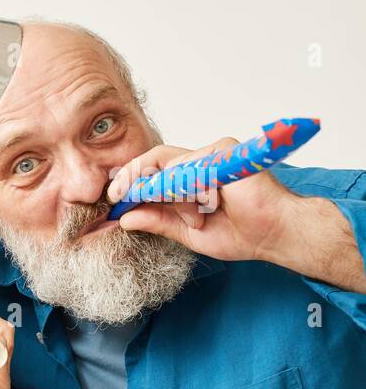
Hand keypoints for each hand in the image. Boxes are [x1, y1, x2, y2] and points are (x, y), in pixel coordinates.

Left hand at [108, 139, 297, 262]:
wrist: (274, 235)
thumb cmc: (241, 233)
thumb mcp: (188, 232)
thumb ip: (157, 222)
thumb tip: (123, 219)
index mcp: (190, 176)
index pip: (152, 169)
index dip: (129, 181)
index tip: (112, 199)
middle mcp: (201, 161)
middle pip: (155, 160)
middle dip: (133, 179)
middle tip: (117, 197)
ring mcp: (213, 154)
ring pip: (172, 168)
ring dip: (176, 197)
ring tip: (198, 217)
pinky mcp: (225, 153)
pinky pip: (193, 168)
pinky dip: (193, 191)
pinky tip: (208, 206)